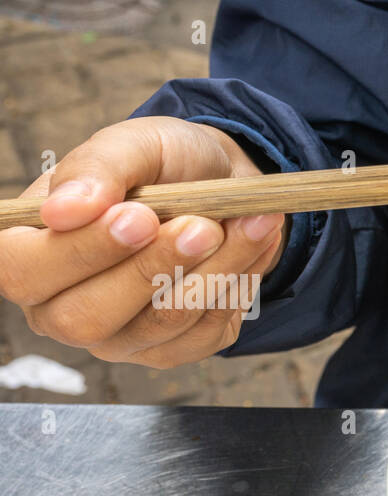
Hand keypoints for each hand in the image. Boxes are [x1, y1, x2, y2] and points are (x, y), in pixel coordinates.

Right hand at [0, 117, 283, 366]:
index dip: (80, 251)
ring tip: (249, 223)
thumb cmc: (161, 166)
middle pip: (86, 318)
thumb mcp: (132, 145)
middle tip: (203, 227)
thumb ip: (94, 169)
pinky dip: (238, 285)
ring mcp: (117, 338)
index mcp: (27, 251)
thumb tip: (62, 211)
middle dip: (153, 269)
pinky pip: (204, 332)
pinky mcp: (171, 350)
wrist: (222, 186)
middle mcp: (60, 307)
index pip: (24, 269)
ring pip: (159, 323)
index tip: (140, 217)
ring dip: (213, 272)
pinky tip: (254, 245)